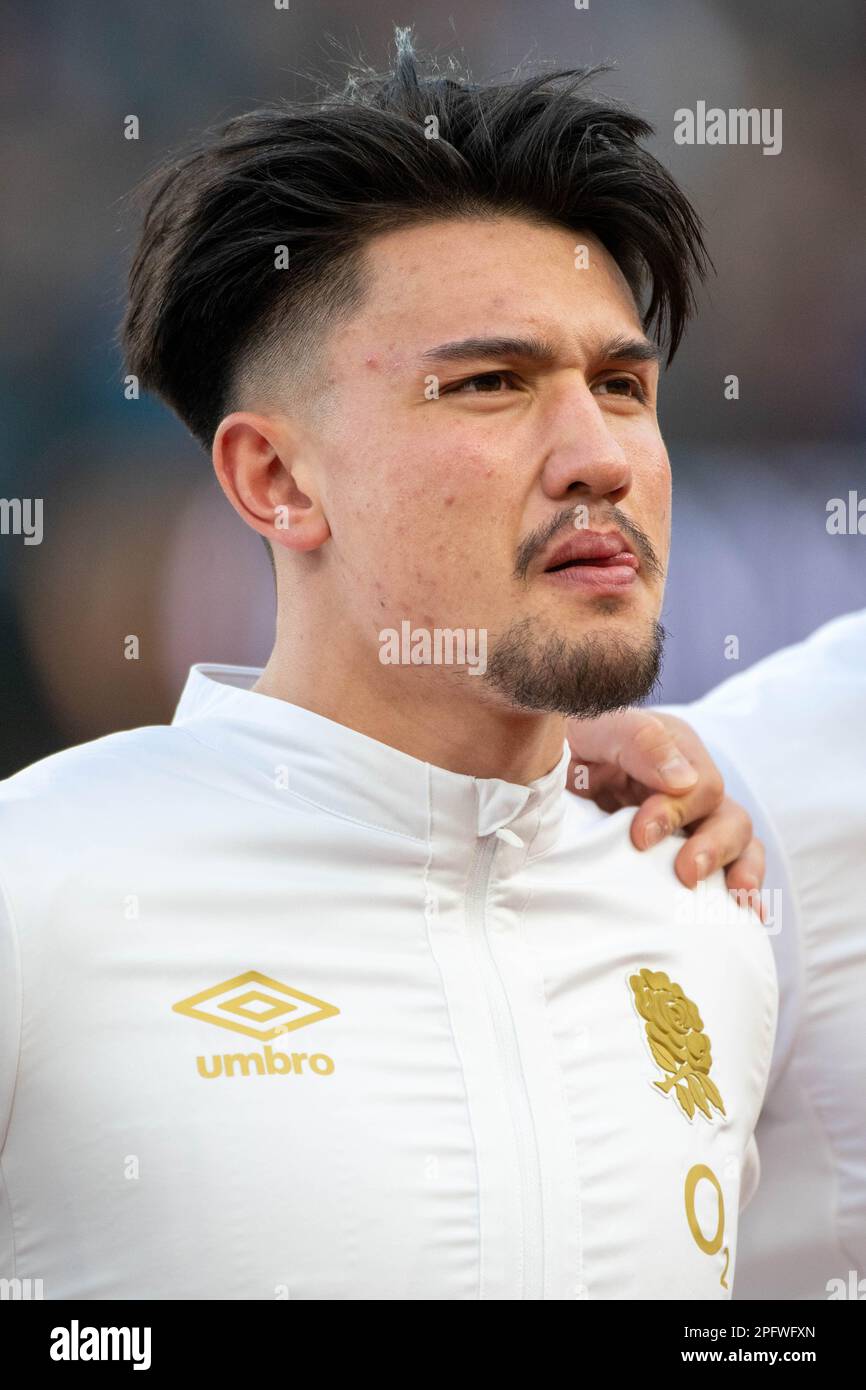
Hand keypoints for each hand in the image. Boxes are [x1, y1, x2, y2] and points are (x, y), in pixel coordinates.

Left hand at [565, 710, 765, 912]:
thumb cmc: (567, 745)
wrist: (534, 773)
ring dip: (740, 871)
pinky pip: (728, 869)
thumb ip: (636, 740)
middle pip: (729, 817)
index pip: (700, 785)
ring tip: (736, 900)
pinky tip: (749, 917)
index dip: (677, 813)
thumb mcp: (596, 729)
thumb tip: (683, 781)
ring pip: (739, 844)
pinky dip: (744, 889)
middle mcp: (691, 787)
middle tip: (686, 873)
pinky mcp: (681, 852)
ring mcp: (691, 822)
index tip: (640, 835)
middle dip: (713, 848)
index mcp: (674, 750)